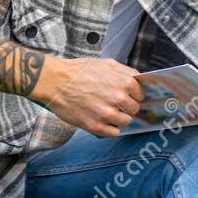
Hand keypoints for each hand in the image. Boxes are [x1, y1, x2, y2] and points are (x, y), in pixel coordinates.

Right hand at [31, 56, 145, 137]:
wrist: (55, 81)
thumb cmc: (79, 71)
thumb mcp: (107, 64)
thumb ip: (127, 73)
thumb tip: (140, 81)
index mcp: (125, 83)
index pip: (141, 95)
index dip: (133, 95)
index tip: (125, 95)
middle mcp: (118, 99)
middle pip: (134, 109)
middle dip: (126, 107)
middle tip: (113, 103)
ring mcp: (107, 114)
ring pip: (126, 122)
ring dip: (118, 118)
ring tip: (106, 111)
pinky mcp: (95, 126)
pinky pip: (114, 133)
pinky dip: (110, 128)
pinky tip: (102, 120)